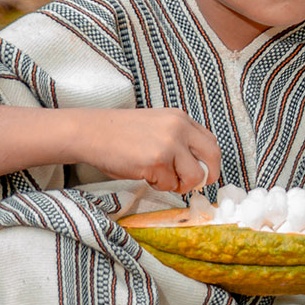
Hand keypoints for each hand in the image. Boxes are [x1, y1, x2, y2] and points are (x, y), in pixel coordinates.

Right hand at [78, 108, 221, 193]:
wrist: (91, 133)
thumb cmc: (121, 134)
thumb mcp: (158, 126)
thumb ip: (179, 140)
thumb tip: (200, 167)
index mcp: (180, 118)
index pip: (210, 142)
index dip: (210, 162)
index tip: (204, 173)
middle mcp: (179, 128)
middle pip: (212, 158)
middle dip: (206, 176)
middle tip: (194, 185)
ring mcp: (169, 145)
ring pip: (193, 176)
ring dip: (179, 184)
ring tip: (160, 178)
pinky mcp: (156, 162)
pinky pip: (170, 185)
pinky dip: (159, 186)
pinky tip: (144, 175)